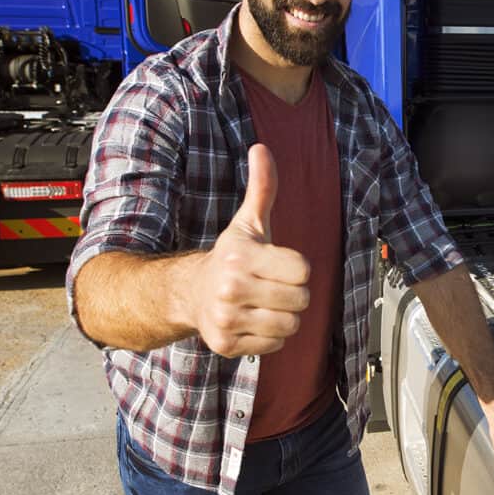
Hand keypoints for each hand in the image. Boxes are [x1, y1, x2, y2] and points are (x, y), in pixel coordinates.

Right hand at [187, 143, 309, 356]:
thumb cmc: (231, 258)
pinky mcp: (226, 345)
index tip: (277, 264)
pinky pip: (274, 344)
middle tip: (272, 286)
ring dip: (284, 316)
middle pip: (301, 299)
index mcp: (241, 256)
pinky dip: (270, 336)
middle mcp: (231, 288)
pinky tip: (253, 321)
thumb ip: (262, 188)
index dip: (296, 268)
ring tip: (264, 304)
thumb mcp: (248, 222)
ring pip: (290, 325)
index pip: (302, 269)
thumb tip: (261, 149)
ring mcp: (227, 319)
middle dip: (293, 293)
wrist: (191, 293)